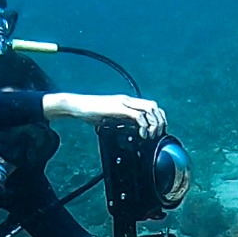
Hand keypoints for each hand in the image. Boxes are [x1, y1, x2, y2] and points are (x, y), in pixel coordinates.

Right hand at [43, 93, 165, 139]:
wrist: (77, 106)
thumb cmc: (90, 113)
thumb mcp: (109, 119)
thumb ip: (120, 123)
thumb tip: (128, 133)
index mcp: (127, 103)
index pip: (150, 106)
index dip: (158, 118)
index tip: (158, 131)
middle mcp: (128, 100)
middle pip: (154, 106)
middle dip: (160, 121)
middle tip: (157, 135)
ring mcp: (124, 103)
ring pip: (150, 109)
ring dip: (154, 123)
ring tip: (151, 136)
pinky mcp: (119, 108)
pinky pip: (138, 115)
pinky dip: (144, 126)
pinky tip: (142, 135)